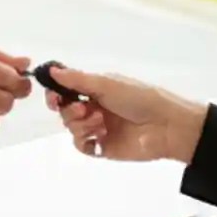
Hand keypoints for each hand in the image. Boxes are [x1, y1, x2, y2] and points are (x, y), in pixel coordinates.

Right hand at [43, 67, 207, 162]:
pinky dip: (85, 140)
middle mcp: (95, 107)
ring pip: (72, 128)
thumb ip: (78, 79)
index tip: (54, 97)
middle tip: (83, 110)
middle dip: (69, 110)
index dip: (57, 94)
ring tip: (100, 122)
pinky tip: (99, 135)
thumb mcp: (108, 84)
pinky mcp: (103, 147)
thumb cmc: (139, 98)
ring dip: (81, 124)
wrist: (166, 126)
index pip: (67, 90)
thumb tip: (51, 69)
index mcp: (97, 89)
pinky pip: (82, 146)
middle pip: (66, 110)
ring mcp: (99, 128)